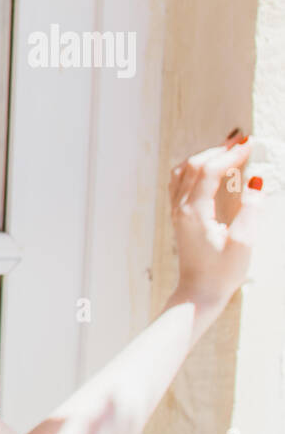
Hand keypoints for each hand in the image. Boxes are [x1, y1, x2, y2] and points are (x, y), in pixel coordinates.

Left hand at [168, 130, 262, 312]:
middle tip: (242, 141)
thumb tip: (256, 180)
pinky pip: (180, 182)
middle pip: (194, 165)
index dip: (231, 154)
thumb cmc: (222, 272)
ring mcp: (177, 211)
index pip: (210, 170)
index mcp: (194, 211)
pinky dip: (195, 168)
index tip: (250, 144)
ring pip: (183, 171)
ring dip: (205, 157)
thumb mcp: (244, 241)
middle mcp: (181, 207)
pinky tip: (210, 169)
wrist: (199, 292)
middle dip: (219, 150)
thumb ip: (251, 209)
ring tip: (228, 151)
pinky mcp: (179, 217)